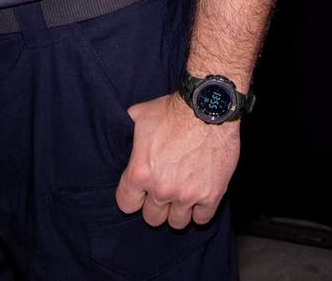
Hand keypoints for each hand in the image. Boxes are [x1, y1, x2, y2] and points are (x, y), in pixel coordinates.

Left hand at [115, 93, 239, 228]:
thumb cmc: (173, 110)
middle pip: (152, 217)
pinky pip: (202, 219)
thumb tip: (120, 134)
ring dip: (177, 210)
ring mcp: (187, 195)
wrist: (207, 107)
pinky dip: (200, 210)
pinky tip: (198, 196)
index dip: (131, 197)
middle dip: (155, 205)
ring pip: (177, 222)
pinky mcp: (211, 196)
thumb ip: (127, 132)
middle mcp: (161, 189)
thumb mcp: (139, 115)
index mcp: (140, 173)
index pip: (126, 204)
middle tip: (162, 190)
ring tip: (180, 194)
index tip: (138, 190)